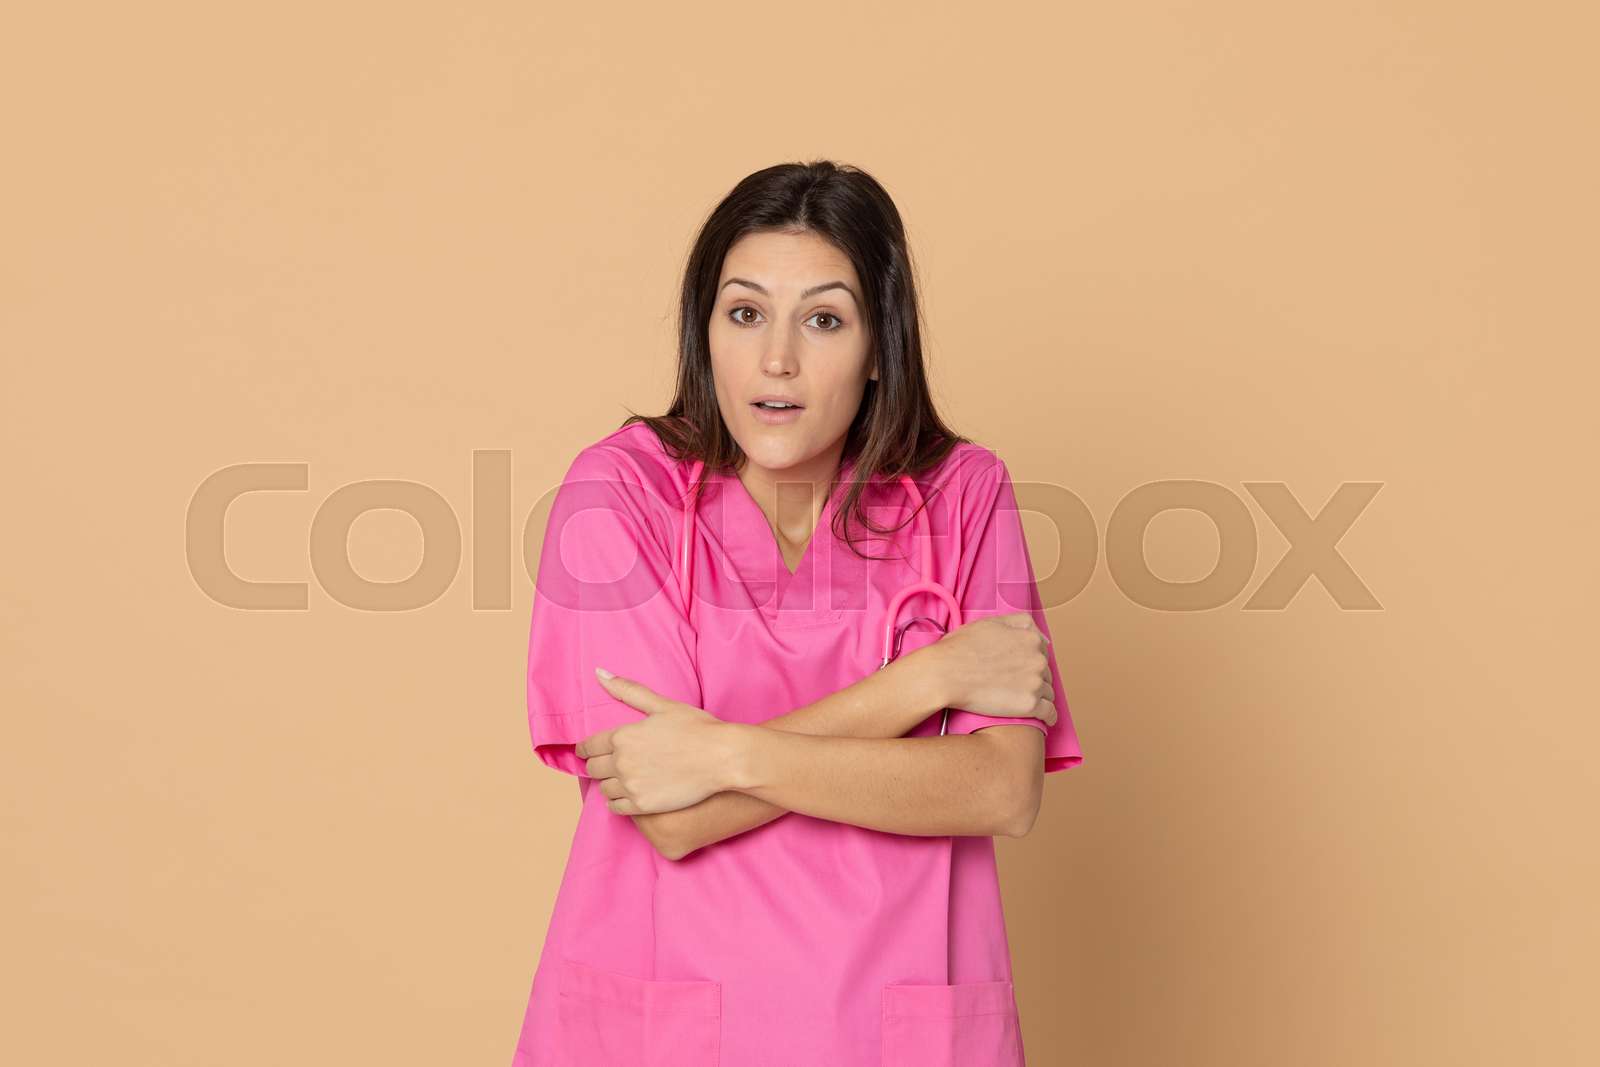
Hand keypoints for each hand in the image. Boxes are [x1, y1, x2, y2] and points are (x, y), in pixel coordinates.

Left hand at [577, 669, 737, 814]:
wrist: (722, 758)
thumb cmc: (697, 728)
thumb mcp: (662, 704)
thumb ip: (628, 690)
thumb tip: (599, 672)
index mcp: (623, 735)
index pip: (588, 746)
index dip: (585, 748)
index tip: (587, 751)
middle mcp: (622, 761)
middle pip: (593, 768)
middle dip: (598, 765)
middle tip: (608, 764)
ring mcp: (631, 785)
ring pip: (604, 789)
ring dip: (609, 783)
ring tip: (622, 779)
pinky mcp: (642, 805)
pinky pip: (616, 808)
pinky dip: (618, 802)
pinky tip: (629, 795)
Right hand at [921, 612, 1056, 725]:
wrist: (945, 674)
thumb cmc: (961, 648)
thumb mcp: (991, 622)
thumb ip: (1019, 623)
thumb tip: (1041, 636)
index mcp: (1030, 638)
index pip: (1042, 650)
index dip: (1030, 659)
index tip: (1019, 667)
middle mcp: (1038, 659)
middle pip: (1046, 672)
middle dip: (1034, 677)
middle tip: (1015, 684)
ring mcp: (1035, 683)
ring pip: (1048, 692)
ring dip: (1039, 695)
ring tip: (1022, 699)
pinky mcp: (1030, 705)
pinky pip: (1049, 713)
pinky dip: (1048, 716)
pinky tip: (1043, 718)